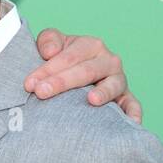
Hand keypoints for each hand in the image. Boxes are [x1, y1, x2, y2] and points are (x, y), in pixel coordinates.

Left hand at [25, 27, 141, 122]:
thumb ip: (48, 40)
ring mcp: (119, 79)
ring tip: (91, 100)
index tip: (29, 84)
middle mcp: (108, 60)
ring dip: (102, 93)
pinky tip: (130, 121)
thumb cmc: (60, 59)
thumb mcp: (51, 44)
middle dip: (62, 82)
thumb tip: (50, 52)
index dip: (47, 70)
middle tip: (41, 93)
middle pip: (86, 71)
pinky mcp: (126, 97)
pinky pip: (133, 104)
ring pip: (112, 85)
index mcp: (90, 45)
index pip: (67, 57)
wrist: (74, 72)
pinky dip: (133, 112)